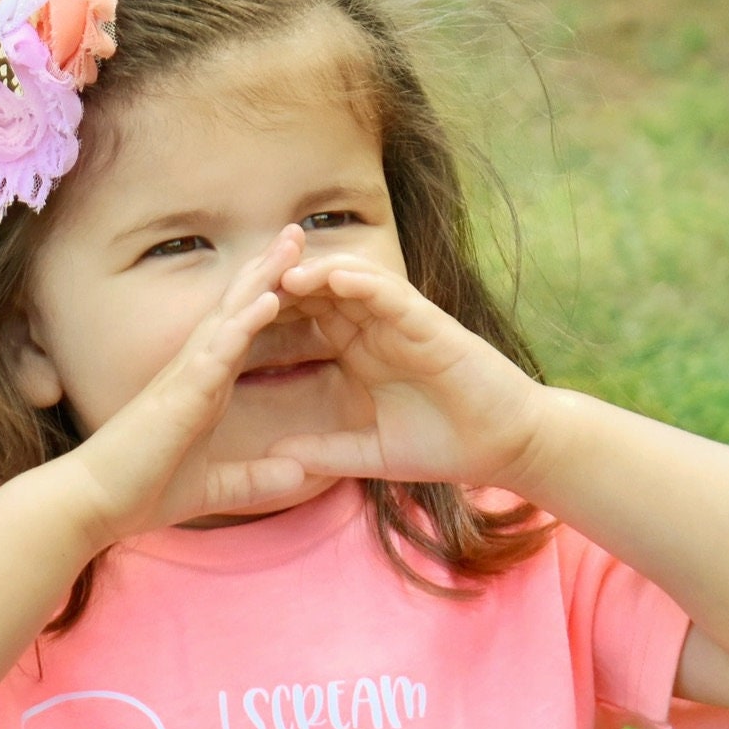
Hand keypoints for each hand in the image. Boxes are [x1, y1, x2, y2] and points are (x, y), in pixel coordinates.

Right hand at [54, 226, 312, 547]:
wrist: (92, 504)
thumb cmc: (140, 490)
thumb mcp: (213, 489)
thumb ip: (253, 481)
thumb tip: (297, 476)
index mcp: (203, 386)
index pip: (241, 332)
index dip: (269, 299)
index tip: (302, 272)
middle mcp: (194, 371)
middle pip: (236, 308)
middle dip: (268, 269)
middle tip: (299, 231)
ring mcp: (185, 377)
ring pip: (229, 315)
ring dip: (262, 277)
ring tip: (292, 242)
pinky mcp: (179, 394)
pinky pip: (217, 350)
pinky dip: (244, 323)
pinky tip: (270, 298)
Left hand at [264, 253, 546, 489]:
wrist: (502, 447)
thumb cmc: (442, 445)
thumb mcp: (370, 454)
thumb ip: (327, 450)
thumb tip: (277, 454)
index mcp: (359, 353)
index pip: (305, 322)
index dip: (268, 317)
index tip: (226, 321)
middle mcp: (375, 329)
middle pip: (318, 293)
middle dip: (280, 284)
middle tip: (240, 282)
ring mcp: (400, 321)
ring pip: (348, 282)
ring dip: (313, 274)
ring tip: (277, 275)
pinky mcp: (428, 322)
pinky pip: (388, 291)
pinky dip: (359, 281)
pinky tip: (330, 279)